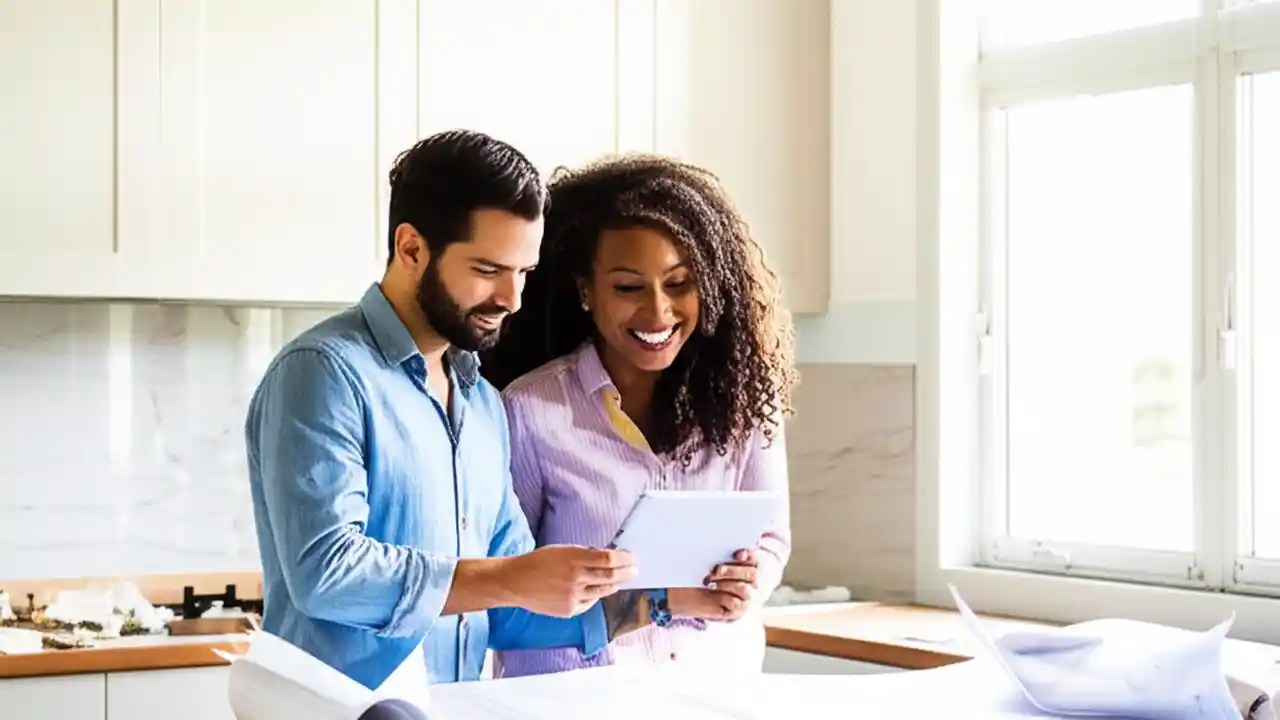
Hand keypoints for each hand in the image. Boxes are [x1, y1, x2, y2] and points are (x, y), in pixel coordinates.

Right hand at [503, 545, 636, 617]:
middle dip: (627, 572)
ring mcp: (573, 597)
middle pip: (610, 576)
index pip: (608, 559)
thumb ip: (585, 553)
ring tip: (618, 580)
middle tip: (635, 570)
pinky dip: (595, 595)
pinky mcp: (569, 610)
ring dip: (613, 585)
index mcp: (573, 559)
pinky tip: (594, 591)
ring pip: (602, 591)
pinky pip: (590, 602)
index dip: (624, 558)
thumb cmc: (538, 562)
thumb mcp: (562, 549)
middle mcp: (575, 578)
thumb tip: (607, 555)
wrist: (515, 582)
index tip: (632, 557)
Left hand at [669, 549, 760, 621]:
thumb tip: (722, 538)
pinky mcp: (738, 611)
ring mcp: (746, 597)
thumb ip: (719, 552)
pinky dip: (723, 597)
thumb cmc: (700, 572)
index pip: (755, 559)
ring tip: (709, 581)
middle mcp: (750, 581)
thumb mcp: (709, 559)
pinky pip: (736, 604)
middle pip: (752, 574)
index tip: (738, 554)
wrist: (687, 595)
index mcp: (746, 565)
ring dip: (726, 584)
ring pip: (744, 589)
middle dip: (733, 570)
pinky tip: (712, 591)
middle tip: (717, 569)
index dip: (749, 556)